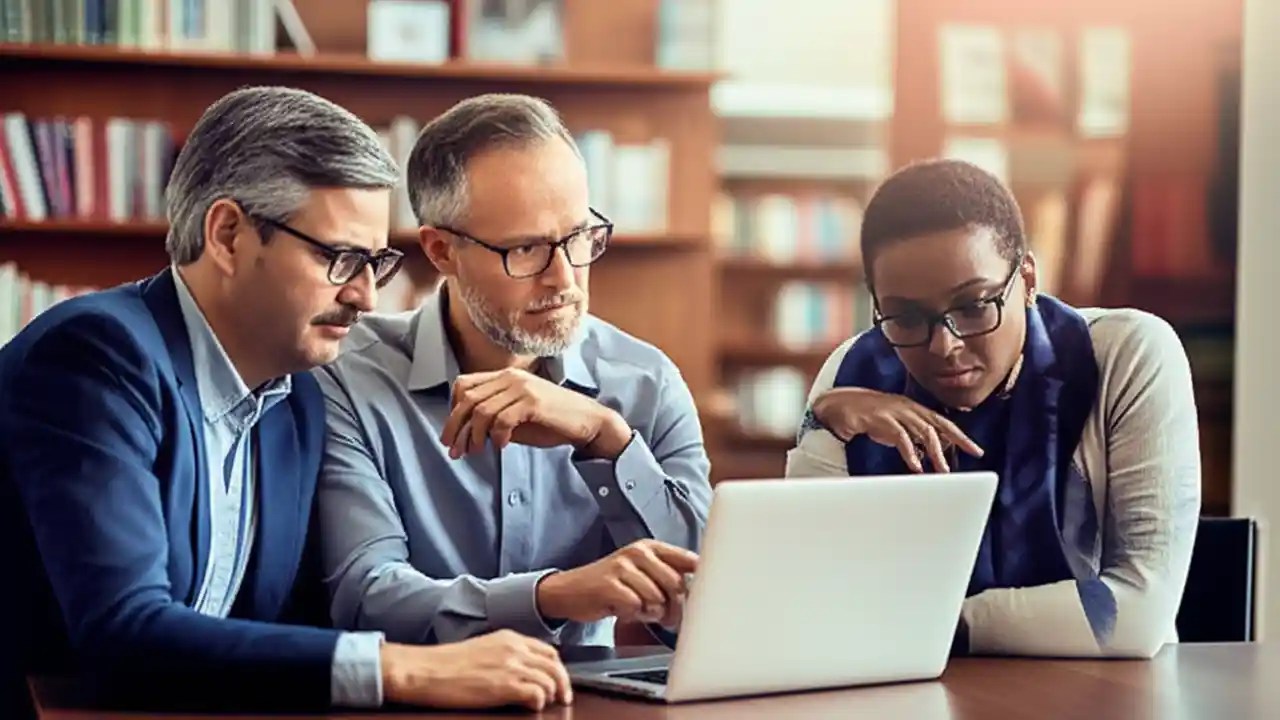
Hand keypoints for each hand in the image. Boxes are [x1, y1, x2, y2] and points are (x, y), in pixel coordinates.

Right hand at [380, 630, 572, 711]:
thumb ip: (505, 654)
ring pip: (550, 680)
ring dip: (551, 695)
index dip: (557, 668)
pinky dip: (538, 702)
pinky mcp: (504, 686)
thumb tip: (522, 671)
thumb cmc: (446, 664)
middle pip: (555, 666)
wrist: (425, 670)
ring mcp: (511, 666)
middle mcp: (515, 649)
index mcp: (510, 638)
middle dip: (563, 683)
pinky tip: (530, 707)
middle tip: (563, 698)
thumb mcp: (483, 649)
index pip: (548, 651)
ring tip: (545, 704)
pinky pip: (537, 694)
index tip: (558, 681)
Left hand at [441, 368, 631, 459]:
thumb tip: (466, 435)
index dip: (452, 409)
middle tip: (453, 450)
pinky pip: (502, 420)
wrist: (588, 421)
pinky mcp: (533, 402)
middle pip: (467, 398)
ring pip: (481, 410)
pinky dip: (497, 436)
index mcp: (505, 376)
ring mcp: (523, 387)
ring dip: (474, 436)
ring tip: (476, 452)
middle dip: (455, 427)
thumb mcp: (516, 418)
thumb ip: (493, 419)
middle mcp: (511, 377)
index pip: (464, 385)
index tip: (454, 432)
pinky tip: (502, 446)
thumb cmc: (552, 422)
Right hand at [536, 539, 697, 627]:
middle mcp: (638, 552)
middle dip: (674, 607)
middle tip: (665, 617)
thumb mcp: (642, 573)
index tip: (700, 597)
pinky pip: (636, 606)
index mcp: (651, 548)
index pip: (688, 560)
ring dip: (651, 612)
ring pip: (656, 597)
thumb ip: (668, 577)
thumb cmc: (612, 585)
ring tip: (639, 610)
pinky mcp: (609, 585)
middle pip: (675, 584)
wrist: (571, 591)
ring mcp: (622, 567)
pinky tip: (624, 611)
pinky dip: (634, 615)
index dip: (699, 582)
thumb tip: (700, 593)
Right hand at [811, 387, 982, 472]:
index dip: (961, 436)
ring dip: (935, 452)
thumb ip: (912, 437)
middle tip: (969, 456)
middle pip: (938, 425)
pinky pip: (901, 437)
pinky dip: (910, 453)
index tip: (976, 450)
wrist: (839, 406)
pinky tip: (916, 466)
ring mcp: (895, 412)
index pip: (943, 422)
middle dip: (956, 441)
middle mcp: (908, 408)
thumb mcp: (895, 426)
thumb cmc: (868, 417)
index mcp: (913, 409)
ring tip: (942, 470)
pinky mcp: (881, 419)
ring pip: (923, 431)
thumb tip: (928, 454)